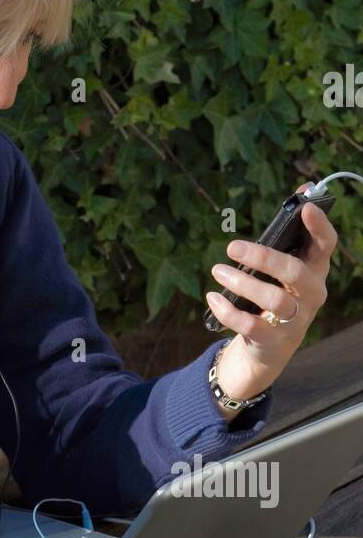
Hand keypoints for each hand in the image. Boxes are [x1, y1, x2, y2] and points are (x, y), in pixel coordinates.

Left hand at [205, 182, 338, 403]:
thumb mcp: (282, 268)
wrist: (268, 348)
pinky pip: (250, 325)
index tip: (306, 207)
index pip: (325, 246)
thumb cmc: (274, 295)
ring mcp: (295, 320)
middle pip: (294, 273)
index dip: (319, 227)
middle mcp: (310, 295)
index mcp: (314, 270)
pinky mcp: (274, 340)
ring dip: (242, 283)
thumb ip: (288, 234)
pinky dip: (227, 311)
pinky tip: (213, 297)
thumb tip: (304, 189)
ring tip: (218, 271)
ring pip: (273, 299)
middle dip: (263, 257)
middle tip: (232, 246)